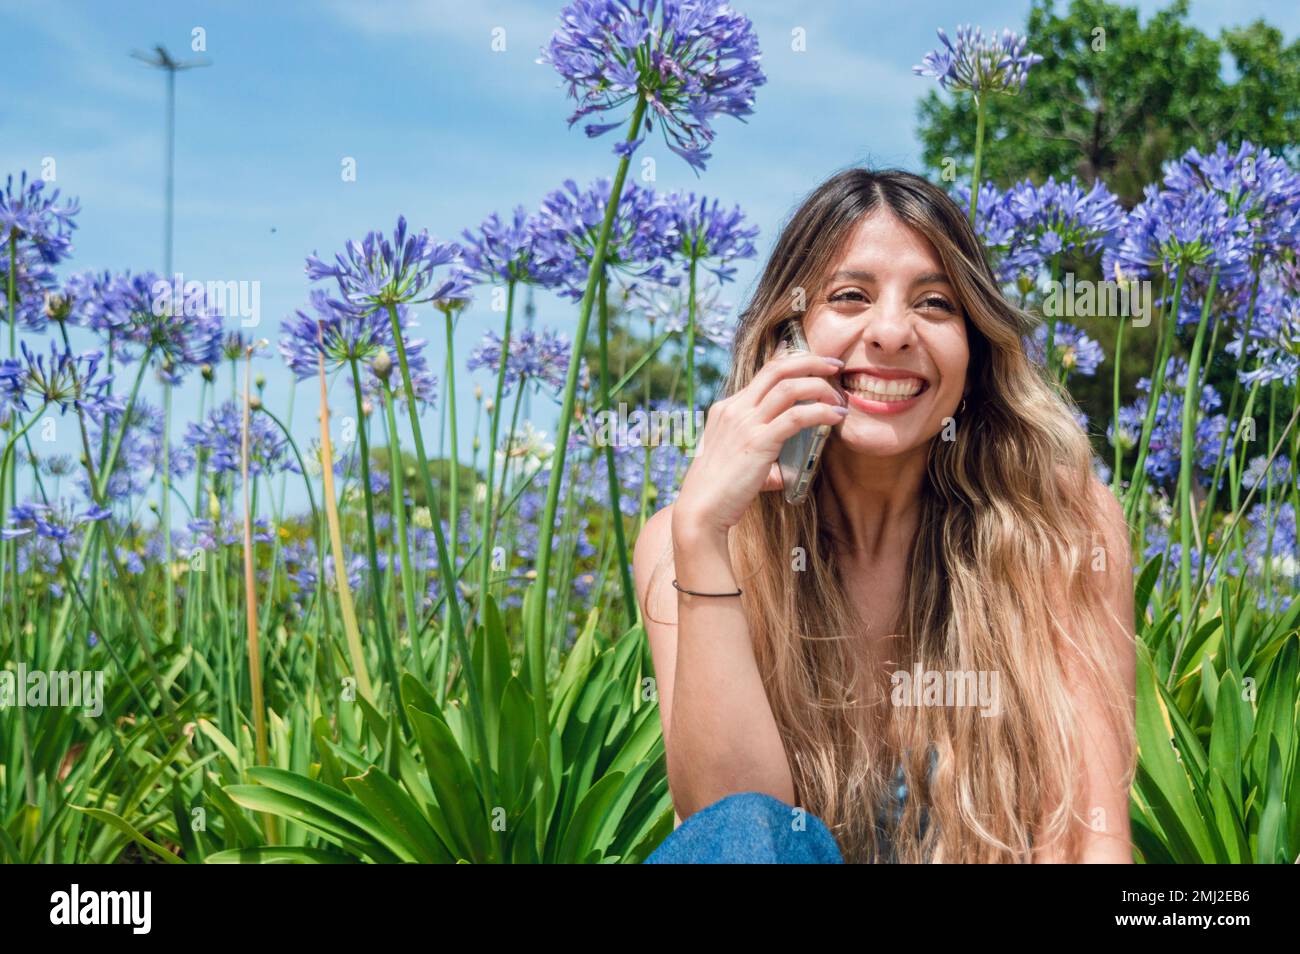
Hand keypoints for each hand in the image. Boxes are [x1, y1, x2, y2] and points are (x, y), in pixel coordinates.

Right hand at [673, 351, 846, 538]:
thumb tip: (781, 472)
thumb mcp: (733, 461)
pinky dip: (820, 413)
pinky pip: (796, 417)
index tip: (816, 364)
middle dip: (811, 361)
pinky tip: (834, 418)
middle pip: (777, 369)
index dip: (793, 361)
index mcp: (727, 409)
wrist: (700, 510)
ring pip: (788, 387)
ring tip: (837, 399)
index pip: (764, 372)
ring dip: (819, 387)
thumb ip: (757, 458)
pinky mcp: (758, 442)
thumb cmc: (718, 492)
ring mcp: (745, 424)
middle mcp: (735, 409)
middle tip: (835, 366)